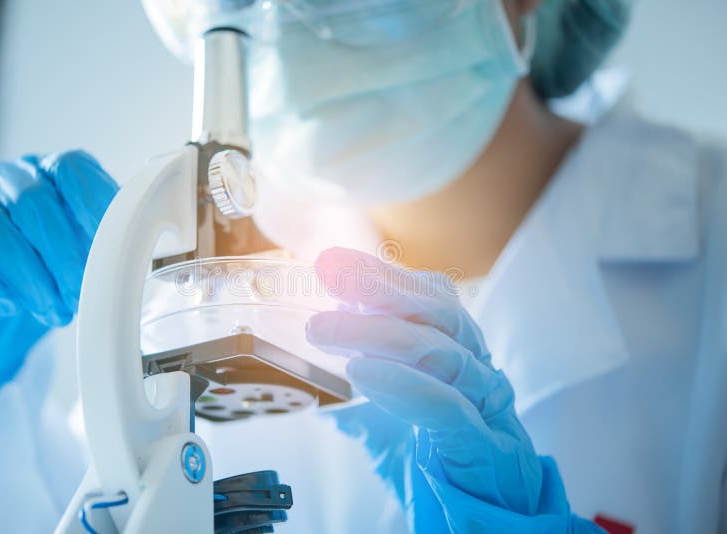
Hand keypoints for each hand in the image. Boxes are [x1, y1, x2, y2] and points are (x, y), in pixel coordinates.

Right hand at [0, 151, 117, 435]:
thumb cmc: (47, 273)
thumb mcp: (86, 253)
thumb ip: (110, 244)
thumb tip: (145, 261)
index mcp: (47, 173)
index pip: (73, 169)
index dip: (95, 207)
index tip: (111, 250)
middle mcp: (2, 179)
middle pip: (34, 201)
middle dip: (63, 254)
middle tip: (80, 294)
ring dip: (29, 276)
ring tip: (53, 309)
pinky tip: (8, 306)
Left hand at [308, 248, 599, 531]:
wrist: (486, 519)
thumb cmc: (445, 465)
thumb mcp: (392, 420)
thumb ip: (364, 395)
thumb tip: (319, 376)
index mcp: (459, 353)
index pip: (429, 298)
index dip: (383, 276)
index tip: (333, 264)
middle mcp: (478, 368)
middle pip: (439, 312)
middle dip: (381, 287)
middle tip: (330, 273)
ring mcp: (488, 405)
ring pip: (442, 352)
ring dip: (379, 333)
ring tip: (326, 328)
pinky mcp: (487, 446)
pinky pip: (447, 406)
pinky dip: (404, 384)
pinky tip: (362, 371)